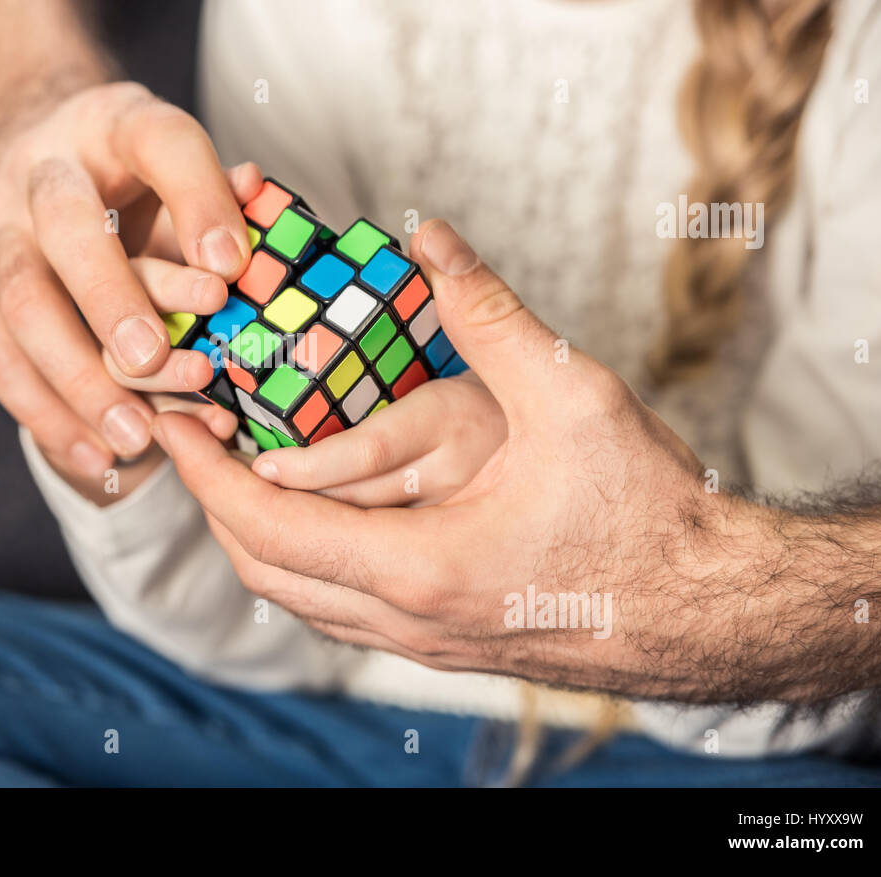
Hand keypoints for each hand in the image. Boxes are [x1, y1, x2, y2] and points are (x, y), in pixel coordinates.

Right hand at [0, 81, 251, 482]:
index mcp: (112, 125)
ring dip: (79, 377)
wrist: (7, 148)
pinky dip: (47, 414)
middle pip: (67, 226)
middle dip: (110, 296)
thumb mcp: (166, 164)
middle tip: (152, 358)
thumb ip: (212, 191)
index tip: (230, 269)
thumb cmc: (118, 173)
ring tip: (135, 436)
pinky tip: (96, 458)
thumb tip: (258, 190)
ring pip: (21, 302)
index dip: (197, 200)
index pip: (158, 142)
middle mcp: (44, 170)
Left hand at [150, 219, 731, 699]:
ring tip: (235, 463)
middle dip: (211, 499)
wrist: (710, 610)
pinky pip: (337, 605)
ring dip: (252, 530)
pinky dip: (300, 556)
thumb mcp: (574, 398)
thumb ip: (491, 314)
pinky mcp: (442, 641)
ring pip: (296, 595)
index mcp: (420, 567)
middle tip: (188, 435)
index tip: (170, 421)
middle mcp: (405, 618)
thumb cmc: (650, 516)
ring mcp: (422, 640)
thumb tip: (431, 237)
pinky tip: (311, 509)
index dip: (205, 471)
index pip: (266, 523)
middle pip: (262, 567)